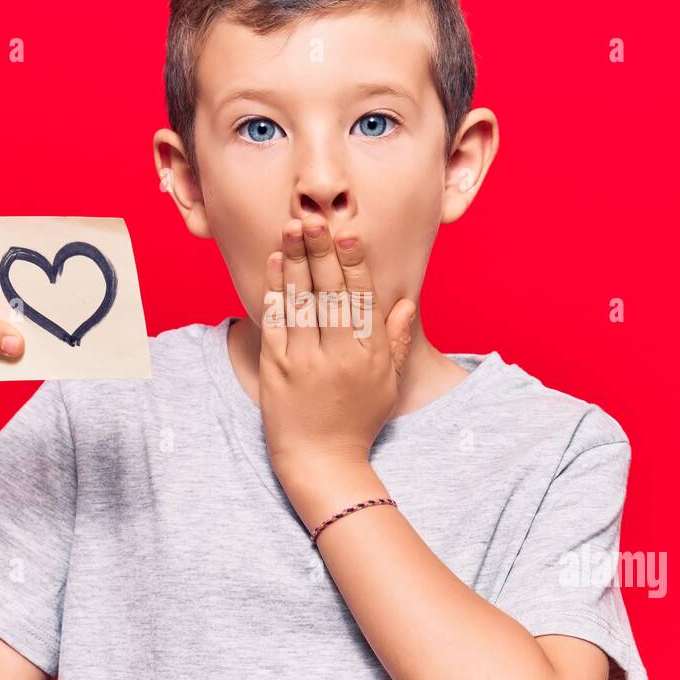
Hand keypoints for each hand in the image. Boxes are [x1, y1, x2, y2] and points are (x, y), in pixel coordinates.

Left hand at [259, 215, 416, 488]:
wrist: (321, 463)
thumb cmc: (357, 422)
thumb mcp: (387, 384)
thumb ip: (396, 342)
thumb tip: (403, 303)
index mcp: (370, 355)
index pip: (362, 298)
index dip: (353, 262)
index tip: (347, 231)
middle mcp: (340, 355)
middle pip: (330, 292)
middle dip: (321, 251)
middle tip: (314, 217)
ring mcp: (305, 362)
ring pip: (302, 301)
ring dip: (297, 261)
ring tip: (292, 227)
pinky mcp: (277, 370)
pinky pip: (276, 323)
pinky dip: (276, 291)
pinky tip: (276, 264)